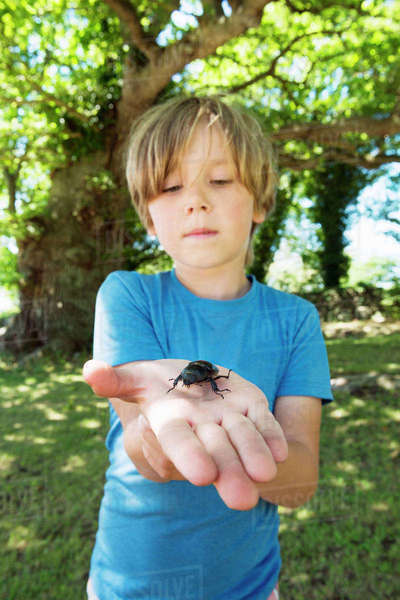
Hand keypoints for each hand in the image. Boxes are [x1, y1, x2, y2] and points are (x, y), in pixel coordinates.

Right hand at [83, 359, 287, 509]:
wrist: (194, 382)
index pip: (177, 441)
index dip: (188, 456)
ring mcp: (229, 422)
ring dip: (253, 455)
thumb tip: (90, 370)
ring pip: (243, 439)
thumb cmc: (160, 383)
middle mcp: (202, 429)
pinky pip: (265, 426)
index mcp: (172, 423)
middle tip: (241, 498)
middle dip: (228, 471)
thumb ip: (116, 380)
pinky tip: (282, 453)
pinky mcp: (253, 411)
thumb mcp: (138, 378)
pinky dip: (272, 438)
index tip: (201, 475)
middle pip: (215, 449)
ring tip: (266, 473)